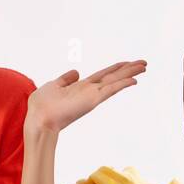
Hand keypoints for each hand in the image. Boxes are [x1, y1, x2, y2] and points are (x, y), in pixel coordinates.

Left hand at [25, 60, 145, 133]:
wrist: (39, 119)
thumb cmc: (42, 106)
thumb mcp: (53, 86)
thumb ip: (65, 79)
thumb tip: (76, 72)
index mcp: (80, 87)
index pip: (102, 75)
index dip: (114, 69)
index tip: (126, 63)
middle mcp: (89, 91)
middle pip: (113, 77)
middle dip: (128, 69)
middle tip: (144, 63)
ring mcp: (92, 96)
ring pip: (115, 81)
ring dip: (130, 73)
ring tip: (144, 66)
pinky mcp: (92, 100)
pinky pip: (111, 90)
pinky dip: (122, 84)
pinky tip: (134, 80)